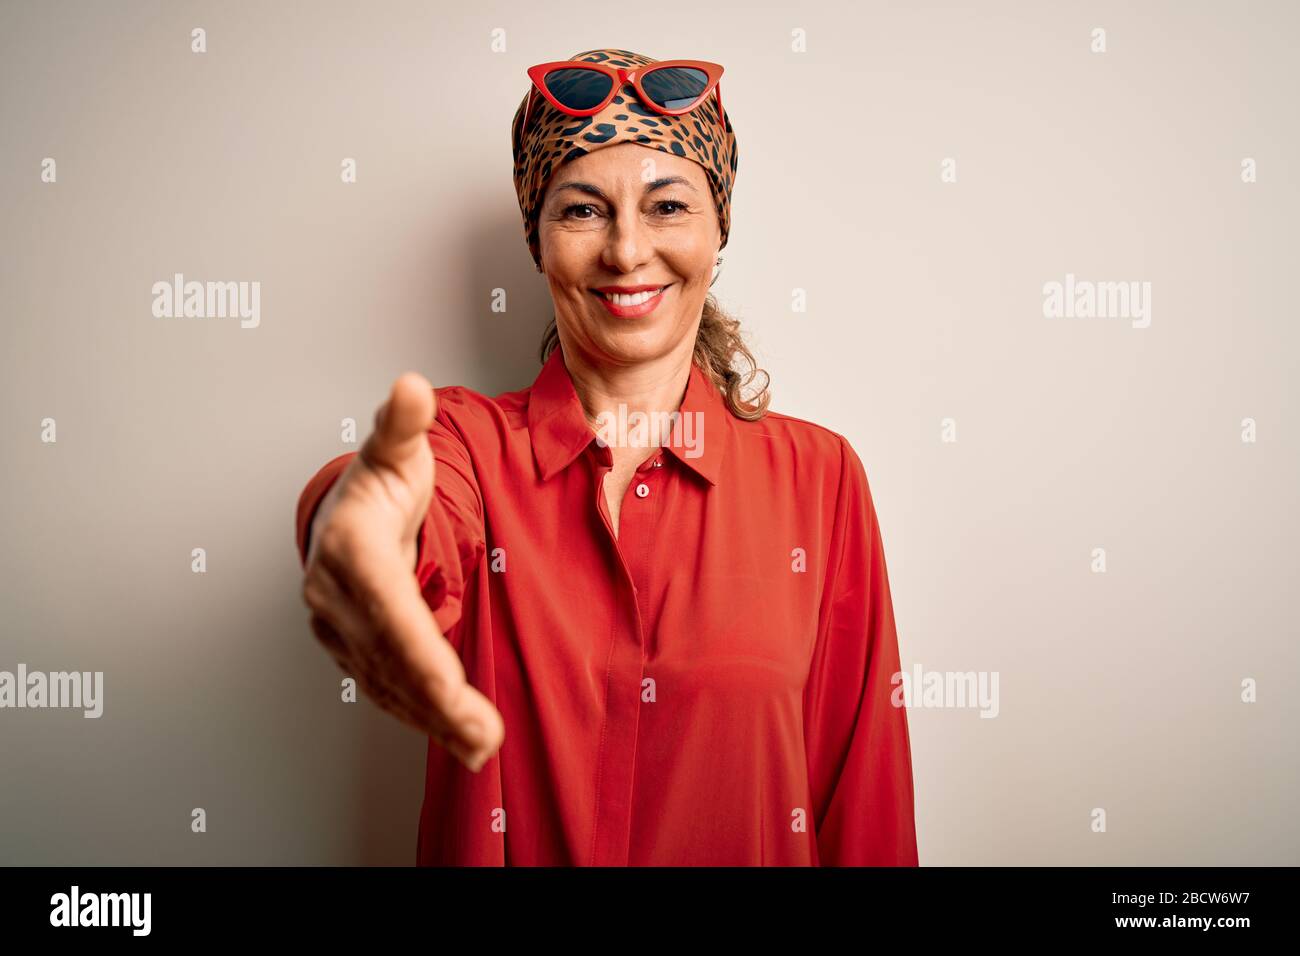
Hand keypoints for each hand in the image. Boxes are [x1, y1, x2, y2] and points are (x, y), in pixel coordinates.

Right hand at [301, 372, 503, 771]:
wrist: (347, 510)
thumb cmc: (381, 482)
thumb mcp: (396, 450)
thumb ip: (404, 426)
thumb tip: (410, 389)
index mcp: (349, 549)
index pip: (389, 610)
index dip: (422, 652)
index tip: (453, 688)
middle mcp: (334, 596)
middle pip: (389, 658)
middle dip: (436, 702)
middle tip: (483, 736)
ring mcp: (338, 628)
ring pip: (388, 684)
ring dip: (433, 720)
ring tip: (480, 747)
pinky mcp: (352, 648)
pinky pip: (387, 688)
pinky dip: (421, 716)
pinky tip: (456, 738)